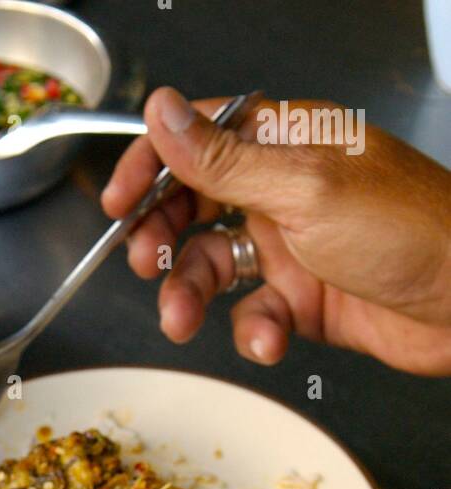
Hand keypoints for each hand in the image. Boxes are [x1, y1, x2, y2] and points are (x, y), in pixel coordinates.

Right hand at [102, 89, 450, 375]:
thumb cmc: (410, 230)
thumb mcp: (302, 187)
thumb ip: (223, 159)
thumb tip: (162, 112)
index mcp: (284, 143)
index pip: (198, 138)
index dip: (151, 165)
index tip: (118, 201)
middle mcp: (283, 191)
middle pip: (193, 206)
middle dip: (163, 238)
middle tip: (147, 264)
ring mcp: (291, 247)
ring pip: (213, 267)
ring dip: (190, 295)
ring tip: (182, 319)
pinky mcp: (303, 300)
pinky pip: (252, 315)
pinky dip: (252, 332)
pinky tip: (271, 338)